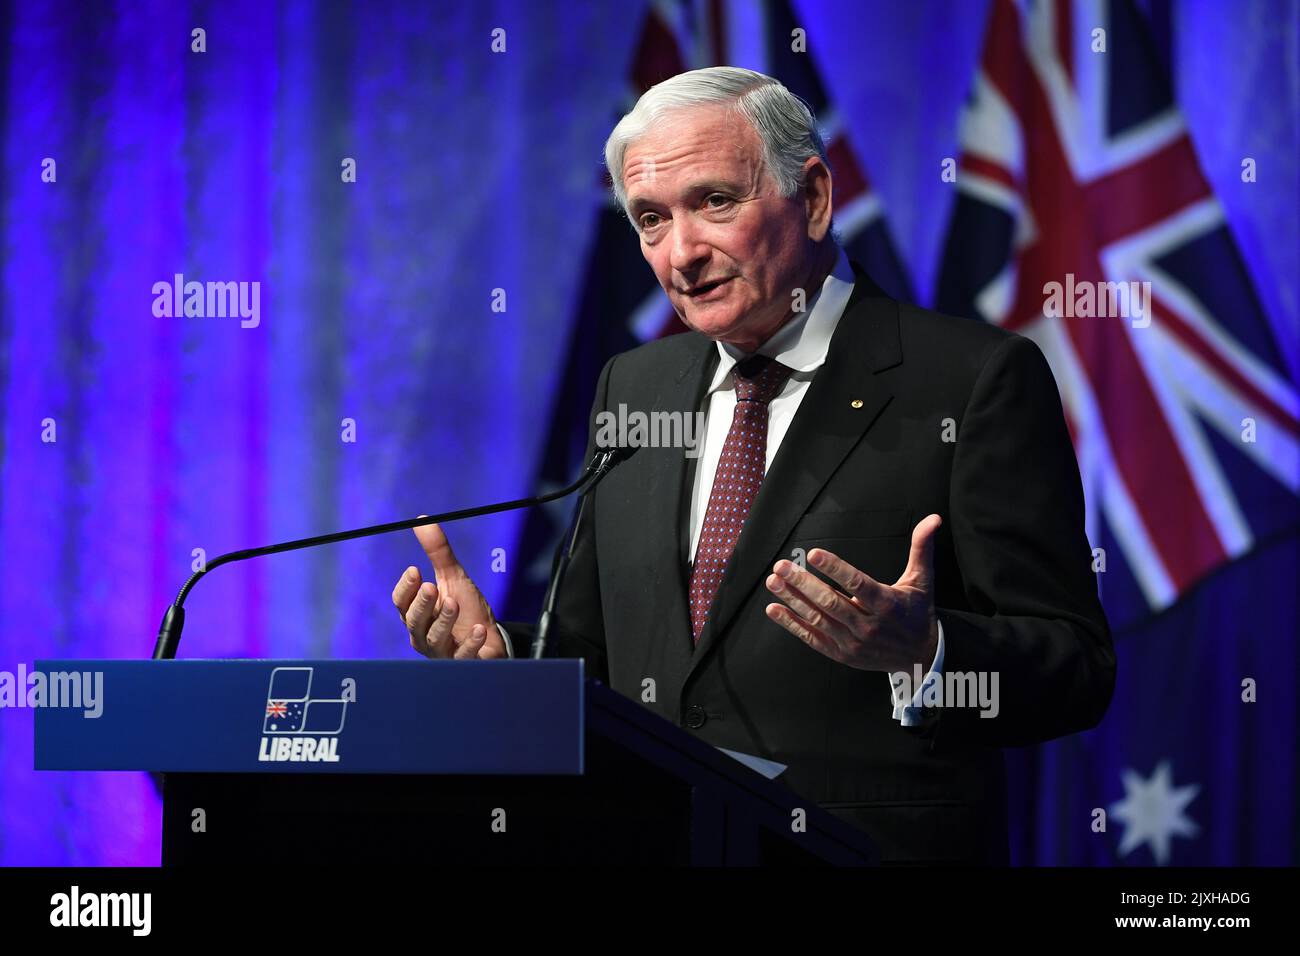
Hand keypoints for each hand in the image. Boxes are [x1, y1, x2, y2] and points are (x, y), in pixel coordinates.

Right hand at [392, 521, 506, 658]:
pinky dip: (470, 644)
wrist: (491, 637)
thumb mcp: (452, 578)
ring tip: (453, 602)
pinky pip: (462, 657)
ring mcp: (442, 652)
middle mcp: (423, 635)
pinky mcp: (462, 664)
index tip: (415, 570)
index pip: (401, 603)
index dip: (406, 588)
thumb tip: (423, 520)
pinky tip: (479, 630)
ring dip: (444, 620)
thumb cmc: (466, 609)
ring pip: (434, 638)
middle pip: (413, 622)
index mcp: (417, 614)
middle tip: (431, 586)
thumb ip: (437, 553)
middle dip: (421, 604)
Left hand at [764, 514, 941, 672]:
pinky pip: (812, 638)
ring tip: (773, 581)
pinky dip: (792, 624)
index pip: (858, 584)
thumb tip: (933, 518)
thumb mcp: (922, 580)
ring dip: (793, 599)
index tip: (814, 554)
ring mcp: (853, 642)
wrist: (919, 657)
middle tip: (781, 565)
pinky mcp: (842, 654)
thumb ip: (922, 548)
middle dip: (803, 583)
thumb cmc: (917, 613)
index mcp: (887, 604)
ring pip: (818, 618)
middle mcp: (868, 625)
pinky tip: (774, 609)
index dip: (835, 569)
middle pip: (831, 602)